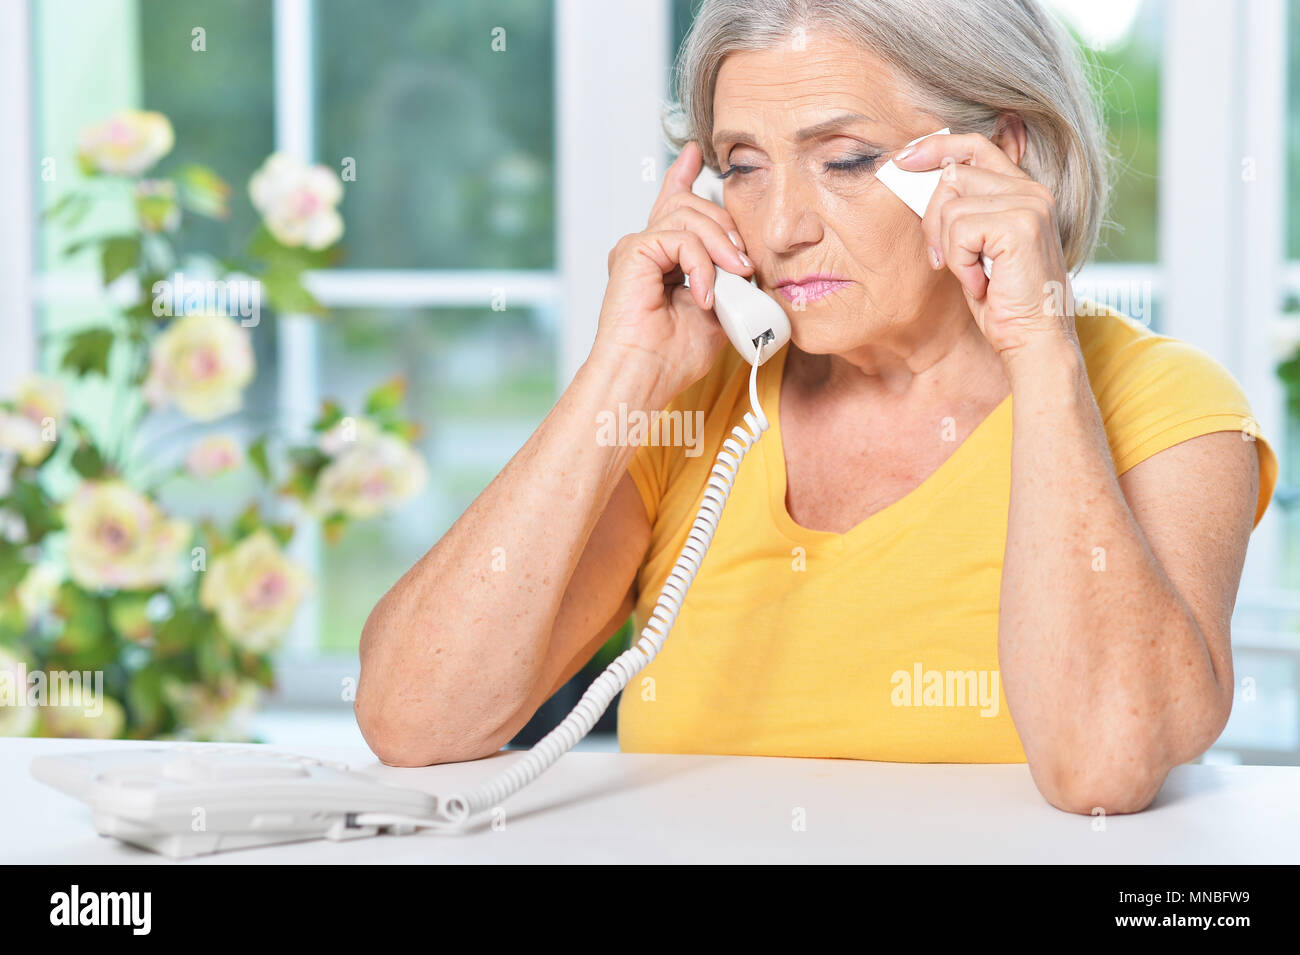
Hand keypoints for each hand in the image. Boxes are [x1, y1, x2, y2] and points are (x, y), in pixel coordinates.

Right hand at [591, 141, 754, 405]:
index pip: (673, 205)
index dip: (683, 176)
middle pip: (693, 206)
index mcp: (665, 258)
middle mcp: (648, 247)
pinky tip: (705, 295)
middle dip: (727, 227)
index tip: (696, 154)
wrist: (647, 375)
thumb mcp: (719, 309)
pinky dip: (701, 265)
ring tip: (731, 279)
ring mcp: (638, 247)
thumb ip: (729, 278)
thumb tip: (747, 259)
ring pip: (689, 215)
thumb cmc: (675, 355)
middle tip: (744, 264)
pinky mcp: (633, 251)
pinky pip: (679, 238)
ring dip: (720, 246)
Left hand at [894, 132, 1076, 362]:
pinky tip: (980, 282)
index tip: (904, 160)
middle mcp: (1032, 191)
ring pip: (951, 206)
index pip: (975, 146)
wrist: (1033, 338)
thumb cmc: (1003, 299)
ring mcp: (1029, 205)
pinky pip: (960, 231)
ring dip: (948, 249)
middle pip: (952, 175)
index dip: (936, 147)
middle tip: (941, 259)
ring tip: (972, 274)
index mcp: (1024, 191)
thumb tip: (923, 178)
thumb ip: (963, 210)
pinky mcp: (1021, 225)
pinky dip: (959, 263)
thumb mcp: (978, 247)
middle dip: (932, 219)